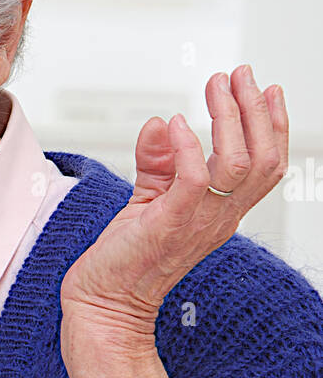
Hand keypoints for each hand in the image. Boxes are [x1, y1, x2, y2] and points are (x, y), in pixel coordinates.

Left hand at [60, 65, 288, 342]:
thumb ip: (158, 161)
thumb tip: (162, 122)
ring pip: (239, 164)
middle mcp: (219, 218)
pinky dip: (188, 147)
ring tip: (217, 87)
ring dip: (230, 118)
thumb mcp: (149, 200)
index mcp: (222, 212)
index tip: (264, 89)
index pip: (267, 166)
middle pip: (264, 159)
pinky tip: (177, 124)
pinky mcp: (168, 225)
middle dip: (257, 110)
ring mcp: (198, 222)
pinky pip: (194, 181)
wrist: (105, 303)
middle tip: (240, 75)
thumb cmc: (126, 259)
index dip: (273, 125)